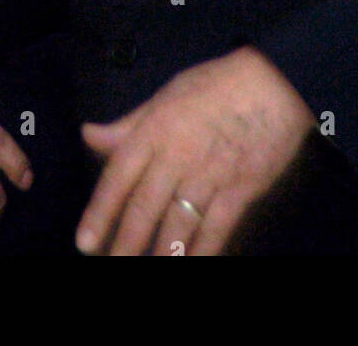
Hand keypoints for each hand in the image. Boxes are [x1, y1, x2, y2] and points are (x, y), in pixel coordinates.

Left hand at [75, 47, 314, 255]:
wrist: (273, 84)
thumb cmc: (216, 86)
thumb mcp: (166, 94)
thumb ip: (128, 124)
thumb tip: (88, 135)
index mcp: (155, 129)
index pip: (119, 176)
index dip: (99, 212)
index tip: (84, 243)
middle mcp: (177, 155)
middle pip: (145, 207)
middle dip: (125, 243)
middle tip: (111, 267)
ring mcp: (210, 175)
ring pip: (178, 224)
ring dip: (161, 254)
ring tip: (146, 274)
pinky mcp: (240, 190)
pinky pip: (217, 229)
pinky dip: (203, 252)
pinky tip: (191, 264)